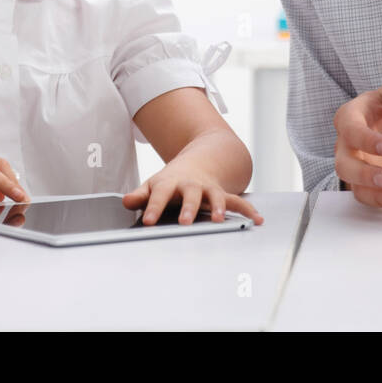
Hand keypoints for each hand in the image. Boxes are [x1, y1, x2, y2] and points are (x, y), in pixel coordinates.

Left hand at [123, 163, 262, 225]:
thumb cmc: (173, 179)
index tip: (148, 221)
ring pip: (216, 197)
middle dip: (189, 208)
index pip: (160, 195)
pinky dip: (248, 211)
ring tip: (219, 220)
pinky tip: (256, 220)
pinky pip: (237, 202)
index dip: (154, 208)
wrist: (202, 161)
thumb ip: (140, 196)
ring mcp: (209, 189)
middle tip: (185, 222)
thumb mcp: (153, 184)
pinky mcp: (223, 194)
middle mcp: (191, 185)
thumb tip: (125, 202)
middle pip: (190, 195)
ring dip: (218, 208)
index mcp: (171, 183)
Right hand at [332, 76, 381, 207]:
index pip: (351, 131)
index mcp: (350, 118)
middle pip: (345, 166)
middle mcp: (347, 147)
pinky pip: (377, 198)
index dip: (367, 141)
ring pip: (358, 189)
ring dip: (380, 196)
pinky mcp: (371, 185)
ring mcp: (356, 169)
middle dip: (366, 176)